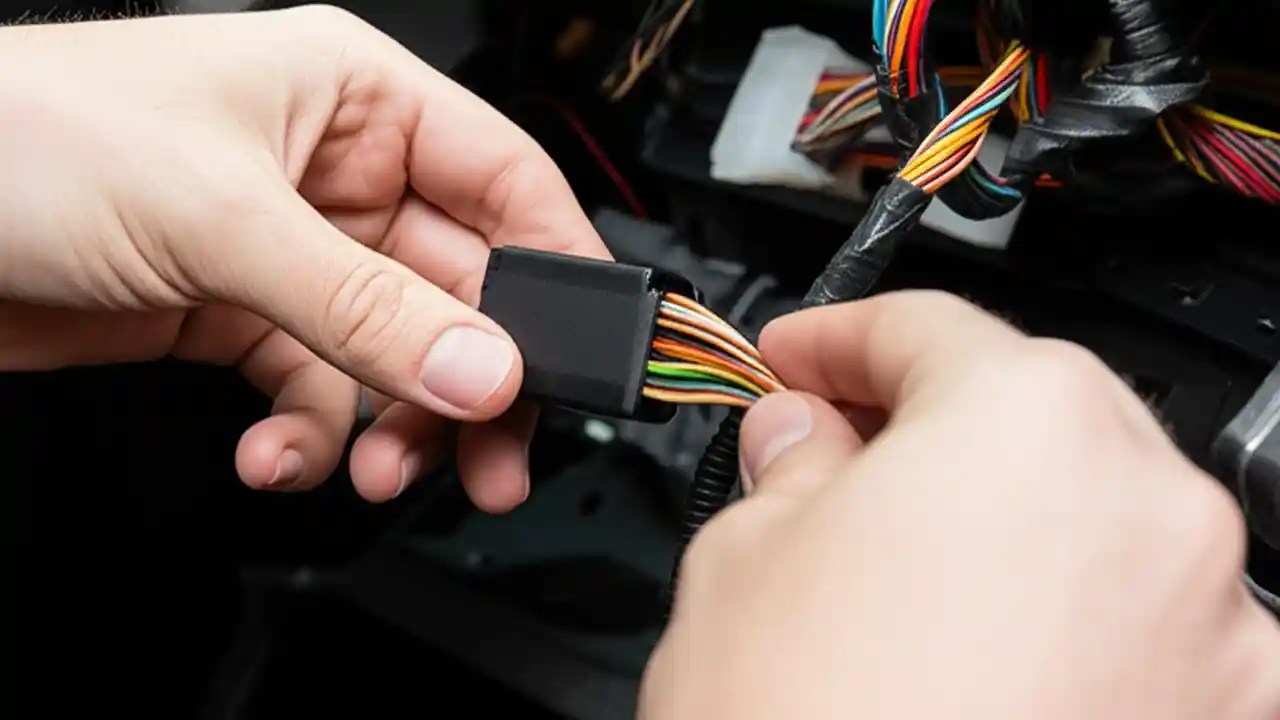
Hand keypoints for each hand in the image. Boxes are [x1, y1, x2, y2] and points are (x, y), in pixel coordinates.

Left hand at [0, 7, 607, 507]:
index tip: (583, 356)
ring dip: (392, 422)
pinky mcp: (238, 318)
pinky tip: (279, 456)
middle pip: (456, 287)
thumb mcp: (222, 217)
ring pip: (393, 353)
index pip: (501, 180)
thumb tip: (483, 367)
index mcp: (354, 100)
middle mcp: (334, 174)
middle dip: (473, 376)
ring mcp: (289, 253)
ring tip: (376, 468)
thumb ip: (364, 307)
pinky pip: (316, 389)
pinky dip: (310, 437)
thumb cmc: (23, 134)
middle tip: (493, 452)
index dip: (554, 268)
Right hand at [642, 292, 1279, 718]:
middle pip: (1025, 412)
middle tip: (831, 462)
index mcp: (1027, 423)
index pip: (925, 328)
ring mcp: (1213, 627)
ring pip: (1089, 516)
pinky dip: (1062, 614)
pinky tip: (974, 659)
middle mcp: (1151, 508)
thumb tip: (804, 438)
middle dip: (923, 427)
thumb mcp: (738, 566)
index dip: (838, 341)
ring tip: (895, 580)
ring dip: (997, 523)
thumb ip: (786, 467)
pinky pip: (1137, 621)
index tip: (801, 366)